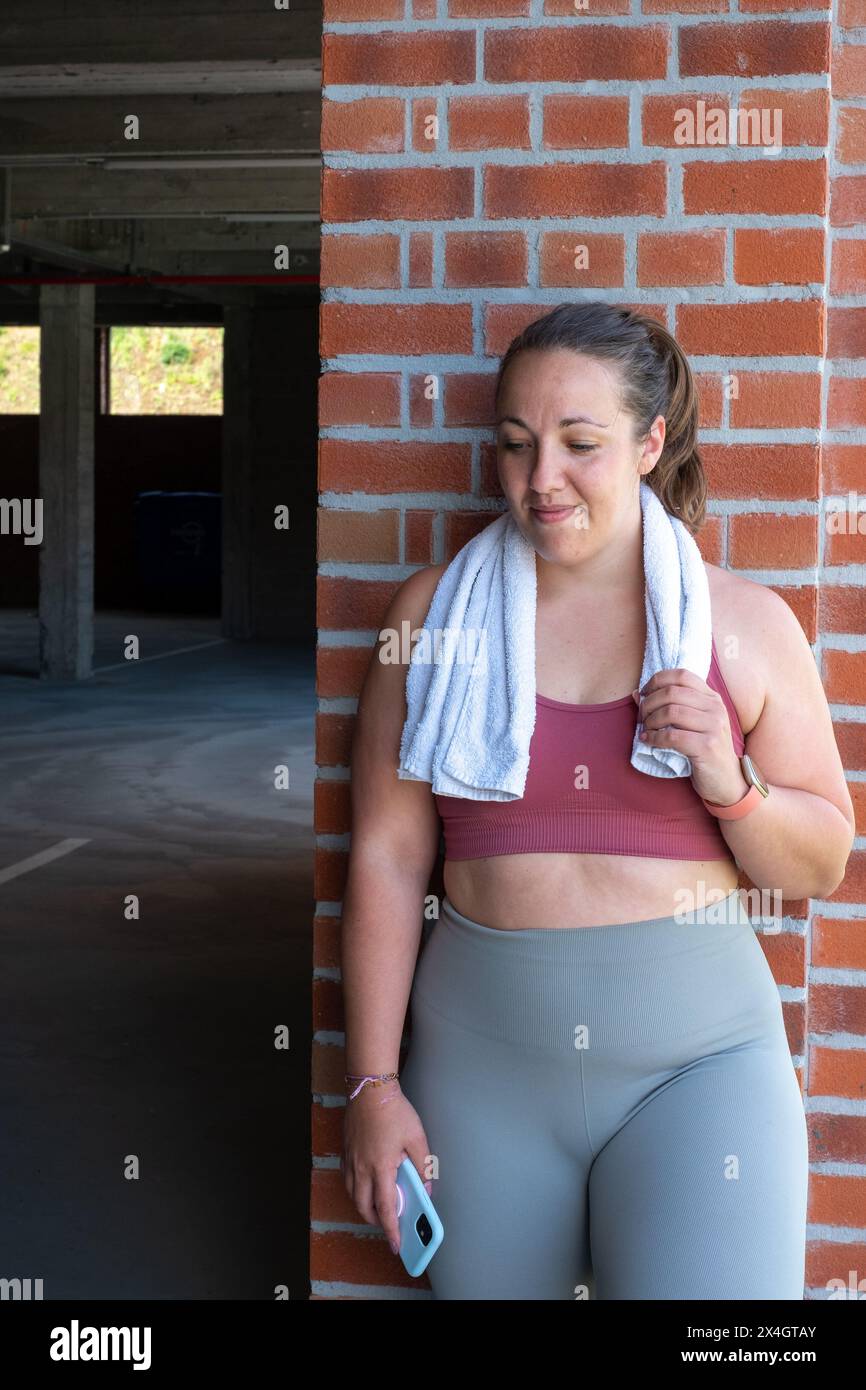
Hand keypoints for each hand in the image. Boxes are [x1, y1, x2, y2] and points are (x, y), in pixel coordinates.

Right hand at [341, 1081, 434, 1258]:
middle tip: (389, 1226)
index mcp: (381, 1167)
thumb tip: (426, 1189)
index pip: (385, 1208)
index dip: (391, 1229)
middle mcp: (362, 1168)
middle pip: (364, 1207)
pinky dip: (357, 1189)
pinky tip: (367, 1185)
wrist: (370, 1088)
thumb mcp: (417, 1138)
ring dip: (365, 1206)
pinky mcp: (346, 1151)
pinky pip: (348, 1179)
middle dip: (376, 1221)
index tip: (396, 1245)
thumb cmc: (394, 1111)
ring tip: (379, 1208)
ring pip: (353, 1195)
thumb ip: (422, 1166)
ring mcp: (351, 1160)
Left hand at [635, 667, 748, 806]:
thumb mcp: (692, 724)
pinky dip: (654, 737)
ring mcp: (714, 726)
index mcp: (712, 697)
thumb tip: (636, 693)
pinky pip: (672, 736)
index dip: (657, 680)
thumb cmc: (704, 750)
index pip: (682, 675)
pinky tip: (647, 740)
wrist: (726, 780)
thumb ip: (669, 706)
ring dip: (651, 721)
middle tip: (641, 717)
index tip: (643, 693)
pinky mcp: (707, 746)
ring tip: (645, 729)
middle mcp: (715, 708)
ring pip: (671, 712)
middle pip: (672, 693)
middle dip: (649, 703)